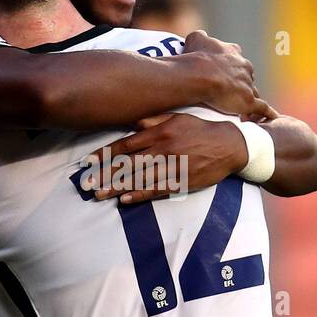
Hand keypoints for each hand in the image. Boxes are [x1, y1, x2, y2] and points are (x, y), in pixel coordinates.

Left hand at [83, 113, 248, 204]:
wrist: (229, 145)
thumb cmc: (200, 129)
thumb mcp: (177, 117)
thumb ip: (153, 120)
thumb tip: (133, 122)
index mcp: (159, 132)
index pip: (125, 144)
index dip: (105, 154)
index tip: (88, 162)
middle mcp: (163, 149)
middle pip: (128, 164)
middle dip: (104, 174)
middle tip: (86, 183)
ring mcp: (172, 166)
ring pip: (139, 178)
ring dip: (117, 187)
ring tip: (99, 194)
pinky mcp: (182, 181)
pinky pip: (157, 189)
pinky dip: (140, 194)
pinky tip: (125, 199)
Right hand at [182, 30, 270, 120]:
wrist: (201, 74)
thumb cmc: (197, 57)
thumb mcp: (196, 39)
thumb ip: (200, 36)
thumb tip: (201, 36)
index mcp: (234, 53)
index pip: (237, 59)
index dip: (232, 67)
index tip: (225, 73)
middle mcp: (245, 67)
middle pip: (247, 76)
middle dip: (241, 83)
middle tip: (231, 93)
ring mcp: (248, 84)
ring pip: (253, 92)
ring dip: (249, 99)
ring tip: (243, 109)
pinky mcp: (249, 101)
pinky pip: (262, 108)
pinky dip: (266, 112)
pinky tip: (269, 117)